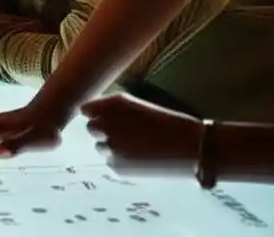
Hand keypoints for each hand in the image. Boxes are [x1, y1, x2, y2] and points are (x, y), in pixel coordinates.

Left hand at [81, 94, 202, 178]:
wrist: (191, 148)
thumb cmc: (165, 122)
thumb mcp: (136, 105)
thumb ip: (107, 106)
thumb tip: (83, 111)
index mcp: (111, 108)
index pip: (86, 109)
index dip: (97, 113)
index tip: (112, 117)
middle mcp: (106, 127)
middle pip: (91, 128)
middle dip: (103, 129)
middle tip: (128, 132)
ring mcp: (110, 149)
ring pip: (100, 146)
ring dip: (112, 145)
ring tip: (139, 145)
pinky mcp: (117, 168)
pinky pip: (110, 161)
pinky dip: (120, 159)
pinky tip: (141, 157)